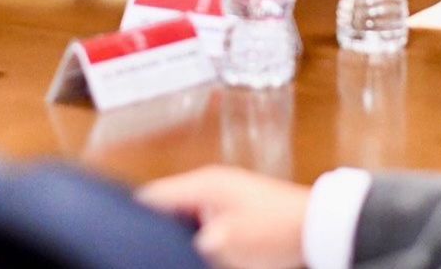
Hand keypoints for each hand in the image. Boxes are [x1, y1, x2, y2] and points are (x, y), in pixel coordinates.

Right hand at [137, 165, 309, 268]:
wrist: (320, 227)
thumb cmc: (276, 229)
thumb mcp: (223, 245)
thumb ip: (189, 246)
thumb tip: (165, 251)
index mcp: (203, 185)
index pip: (153, 196)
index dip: (133, 217)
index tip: (120, 234)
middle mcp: (211, 185)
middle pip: (168, 208)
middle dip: (158, 231)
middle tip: (147, 251)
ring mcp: (226, 197)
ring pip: (187, 219)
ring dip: (181, 237)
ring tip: (173, 254)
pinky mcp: (239, 211)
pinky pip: (206, 224)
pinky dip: (200, 239)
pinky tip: (200, 255)